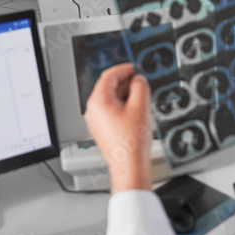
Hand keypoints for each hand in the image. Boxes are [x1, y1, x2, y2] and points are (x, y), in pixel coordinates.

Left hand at [84, 63, 153, 193]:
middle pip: (109, 87)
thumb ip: (140, 86)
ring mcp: (95, 120)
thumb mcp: (141, 106)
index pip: (109, 75)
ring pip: (111, 99)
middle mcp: (93, 110)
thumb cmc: (131, 142)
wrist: (129, 166)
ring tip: (141, 103)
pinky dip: (123, 107)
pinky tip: (136, 114)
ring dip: (126, 96)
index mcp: (98, 101)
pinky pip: (110, 111)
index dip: (124, 69)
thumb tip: (138, 79)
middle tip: (142, 86)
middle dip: (126, 84)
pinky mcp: (101, 128)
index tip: (134, 69)